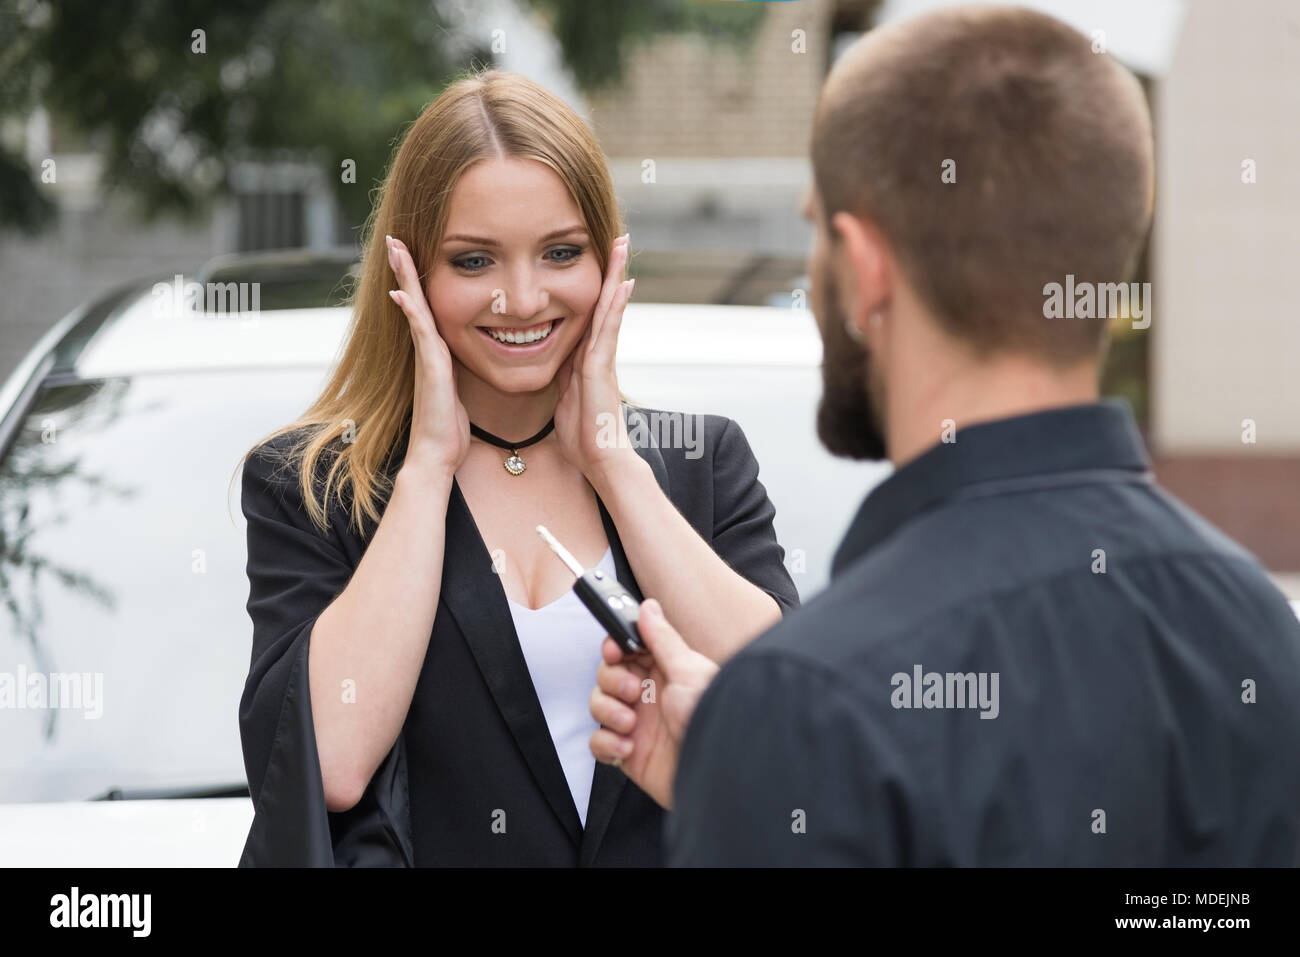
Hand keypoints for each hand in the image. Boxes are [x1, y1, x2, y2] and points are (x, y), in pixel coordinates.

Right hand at [385, 234, 470, 477]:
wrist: (437, 454)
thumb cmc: (450, 427)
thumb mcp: (459, 390)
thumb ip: (458, 372)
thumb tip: (472, 358)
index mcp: (437, 351)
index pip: (427, 307)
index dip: (419, 280)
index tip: (411, 252)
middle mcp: (428, 349)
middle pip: (414, 298)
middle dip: (405, 268)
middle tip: (394, 238)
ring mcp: (426, 357)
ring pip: (414, 308)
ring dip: (404, 277)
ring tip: (395, 248)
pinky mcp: (430, 369)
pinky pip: (420, 334)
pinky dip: (411, 312)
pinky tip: (401, 292)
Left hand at [554, 234, 637, 485]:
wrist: (601, 460)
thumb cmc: (584, 438)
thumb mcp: (564, 401)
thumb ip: (562, 381)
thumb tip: (552, 369)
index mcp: (585, 359)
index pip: (587, 315)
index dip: (593, 289)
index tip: (596, 263)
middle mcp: (598, 353)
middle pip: (603, 303)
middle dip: (609, 272)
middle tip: (616, 240)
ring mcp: (603, 358)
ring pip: (608, 308)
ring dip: (615, 276)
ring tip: (620, 246)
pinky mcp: (602, 367)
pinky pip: (608, 328)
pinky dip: (615, 304)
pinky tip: (622, 283)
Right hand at [589, 598, 718, 808]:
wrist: (717, 769)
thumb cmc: (709, 717)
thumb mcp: (688, 670)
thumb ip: (662, 638)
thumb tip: (648, 606)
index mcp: (663, 670)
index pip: (627, 650)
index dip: (615, 647)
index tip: (614, 650)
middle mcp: (648, 694)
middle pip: (607, 674)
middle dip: (612, 681)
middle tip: (633, 692)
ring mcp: (636, 723)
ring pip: (598, 705)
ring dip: (608, 713)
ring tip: (631, 724)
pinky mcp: (627, 752)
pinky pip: (598, 742)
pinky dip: (607, 743)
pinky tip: (627, 747)